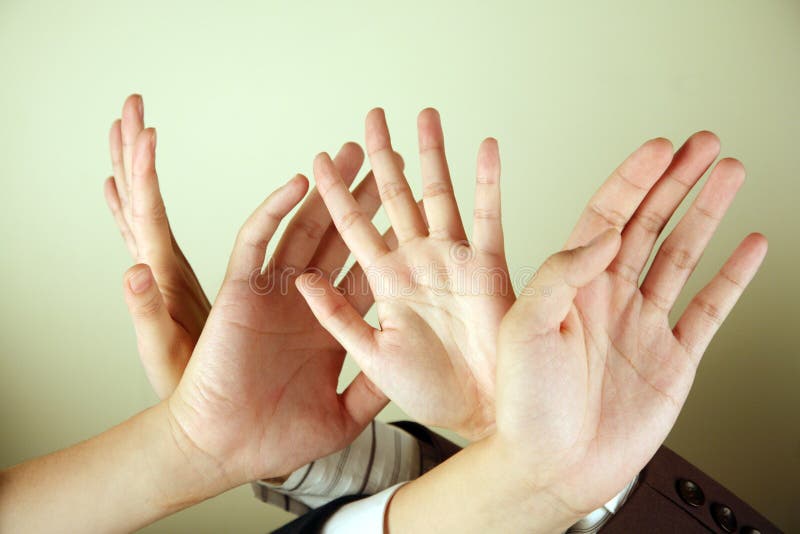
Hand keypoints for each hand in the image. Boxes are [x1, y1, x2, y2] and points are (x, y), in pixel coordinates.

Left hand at [105, 94, 208, 396]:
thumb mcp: (166, 356)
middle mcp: (157, 265)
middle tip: (130, 105)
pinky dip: (144, 199)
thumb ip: (147, 316)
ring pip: (144, 207)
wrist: (199, 408)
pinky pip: (156, 228)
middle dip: (132, 150)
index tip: (147, 130)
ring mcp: (164, 269)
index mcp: (160, 277)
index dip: (145, 173)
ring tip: (131, 126)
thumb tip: (131, 270)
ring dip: (135, 165)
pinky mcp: (175, 278)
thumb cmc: (188, 388)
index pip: (148, 215)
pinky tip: (133, 183)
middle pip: (140, 197)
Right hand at [143, 131, 404, 482]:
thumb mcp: (346, 412)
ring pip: (304, 229)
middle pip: (342, 238)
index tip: (419, 210)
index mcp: (331, 326)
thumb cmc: (278, 437)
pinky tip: (298, 183)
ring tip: (351, 153)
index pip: (370, 271)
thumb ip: (376, 385)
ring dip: (326, 191)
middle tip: (391, 161)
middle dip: (365, 201)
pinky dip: (275, 211)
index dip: (393, 240)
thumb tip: (416, 369)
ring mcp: (272, 292)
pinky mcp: (240, 291)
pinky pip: (257, 241)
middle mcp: (305, 301)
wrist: (224, 450)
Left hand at [297, 108, 514, 440]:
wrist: (479, 419)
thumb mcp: (367, 358)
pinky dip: (489, 184)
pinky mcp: (489, 271)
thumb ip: (336, 317)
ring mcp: (453, 264)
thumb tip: (301, 280)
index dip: (335, 193)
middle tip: (372, 118)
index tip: (322, 158)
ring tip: (423, 116)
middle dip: (382, 159)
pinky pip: (490, 218)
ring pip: (438, 197)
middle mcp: (416, 266)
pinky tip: (485, 148)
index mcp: (383, 286)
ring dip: (432, 156)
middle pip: (394, 199)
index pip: (351, 228)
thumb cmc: (428, 395)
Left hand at [494, 132, 766, 518]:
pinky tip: (749, 246)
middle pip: (650, 223)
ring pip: (683, 254)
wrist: (552, 465)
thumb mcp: (524, 325)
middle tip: (705, 144)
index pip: (606, 215)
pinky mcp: (673, 357)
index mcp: (571, 285)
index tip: (659, 147)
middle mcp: (610, 298)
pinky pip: (710, 307)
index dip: (633, 178)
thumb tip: (605, 233)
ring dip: (707, 213)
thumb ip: (561, 272)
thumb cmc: (526, 404)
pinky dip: (734, 276)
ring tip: (729, 175)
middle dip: (677, 181)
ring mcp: (644, 325)